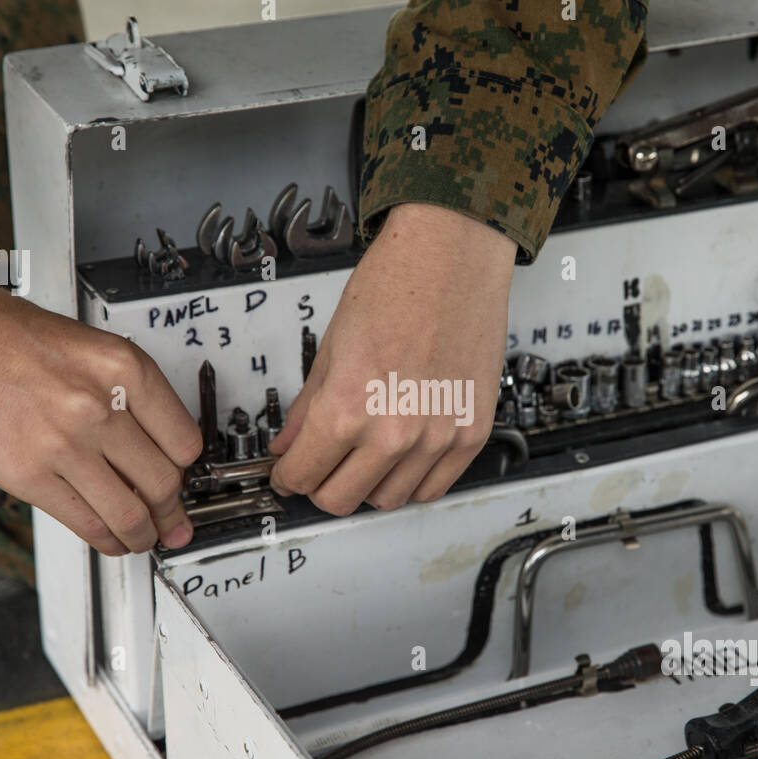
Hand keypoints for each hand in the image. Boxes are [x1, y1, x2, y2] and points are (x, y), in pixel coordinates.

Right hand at [0, 216, 202, 555]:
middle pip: (163, 482)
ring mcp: (64, 443)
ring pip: (130, 511)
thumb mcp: (87, 347)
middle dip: (172, 512)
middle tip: (174, 524)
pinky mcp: (27, 474)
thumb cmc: (3, 332)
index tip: (182, 481)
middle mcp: (101, 405)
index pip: (184, 441)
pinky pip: (85, 520)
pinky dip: (106, 538)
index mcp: (125, 369)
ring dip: (143, 535)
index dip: (186, 470)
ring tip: (144, 539)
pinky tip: (110, 539)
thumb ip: (122, 395)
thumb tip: (148, 448)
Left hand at [268, 203, 514, 514]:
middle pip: (339, 500)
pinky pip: (433, 489)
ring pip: (387, 500)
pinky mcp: (470, 434)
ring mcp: (435, 438)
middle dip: (320, 486)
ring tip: (363, 458)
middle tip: (320, 467)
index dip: (287, 478)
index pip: (302, 476)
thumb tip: (289, 444)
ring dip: (367, 486)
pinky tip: (401, 460)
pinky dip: (411, 483)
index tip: (288, 473)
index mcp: (346, 408)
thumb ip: (308, 406)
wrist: (452, 257)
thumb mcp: (331, 347)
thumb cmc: (394, 286)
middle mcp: (392, 432)